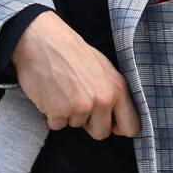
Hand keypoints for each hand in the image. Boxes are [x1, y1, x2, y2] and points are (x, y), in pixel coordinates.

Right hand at [11, 11, 140, 138]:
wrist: (41, 40)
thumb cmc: (71, 51)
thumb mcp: (103, 67)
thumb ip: (113, 91)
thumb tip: (119, 114)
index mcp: (118, 88)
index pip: (131, 126)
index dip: (119, 128)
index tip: (110, 124)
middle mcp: (103, 100)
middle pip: (101, 133)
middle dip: (90, 124)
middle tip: (78, 102)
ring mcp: (81, 107)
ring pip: (76, 126)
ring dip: (68, 114)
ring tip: (62, 90)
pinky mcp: (59, 111)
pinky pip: (57, 125)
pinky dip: (51, 114)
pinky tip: (50, 94)